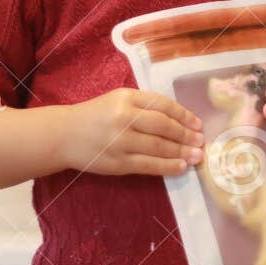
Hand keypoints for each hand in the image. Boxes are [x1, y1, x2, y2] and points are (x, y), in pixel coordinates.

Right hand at [60, 88, 203, 176]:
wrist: (64, 135)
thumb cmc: (96, 116)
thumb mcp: (119, 100)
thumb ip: (145, 106)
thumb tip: (180, 120)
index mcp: (126, 97)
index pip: (162, 105)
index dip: (184, 115)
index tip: (198, 123)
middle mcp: (124, 117)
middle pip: (163, 126)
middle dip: (186, 135)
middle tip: (201, 141)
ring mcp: (120, 141)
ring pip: (158, 147)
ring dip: (181, 152)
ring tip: (196, 156)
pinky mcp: (117, 162)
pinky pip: (148, 165)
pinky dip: (167, 166)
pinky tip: (180, 167)